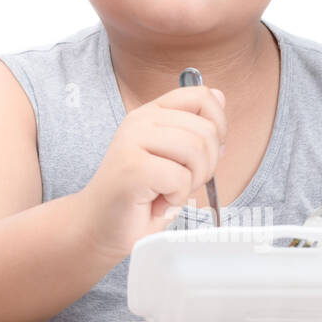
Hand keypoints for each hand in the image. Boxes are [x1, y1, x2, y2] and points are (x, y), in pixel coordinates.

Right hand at [79, 85, 226, 260]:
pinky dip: (176, 197)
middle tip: (181, 182)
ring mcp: (133, 140)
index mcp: (151, 112)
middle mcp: (140, 120)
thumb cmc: (141, 196)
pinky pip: (180, 177)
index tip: (205, 152)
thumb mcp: (175, 155)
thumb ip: (194, 126)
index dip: (218, 125)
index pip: (201, 96)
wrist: (102, 225)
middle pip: (206, 130)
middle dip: (207, 165)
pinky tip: (158, 202)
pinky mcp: (132, 167)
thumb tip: (219, 96)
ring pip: (197, 150)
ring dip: (192, 182)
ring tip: (170, 191)